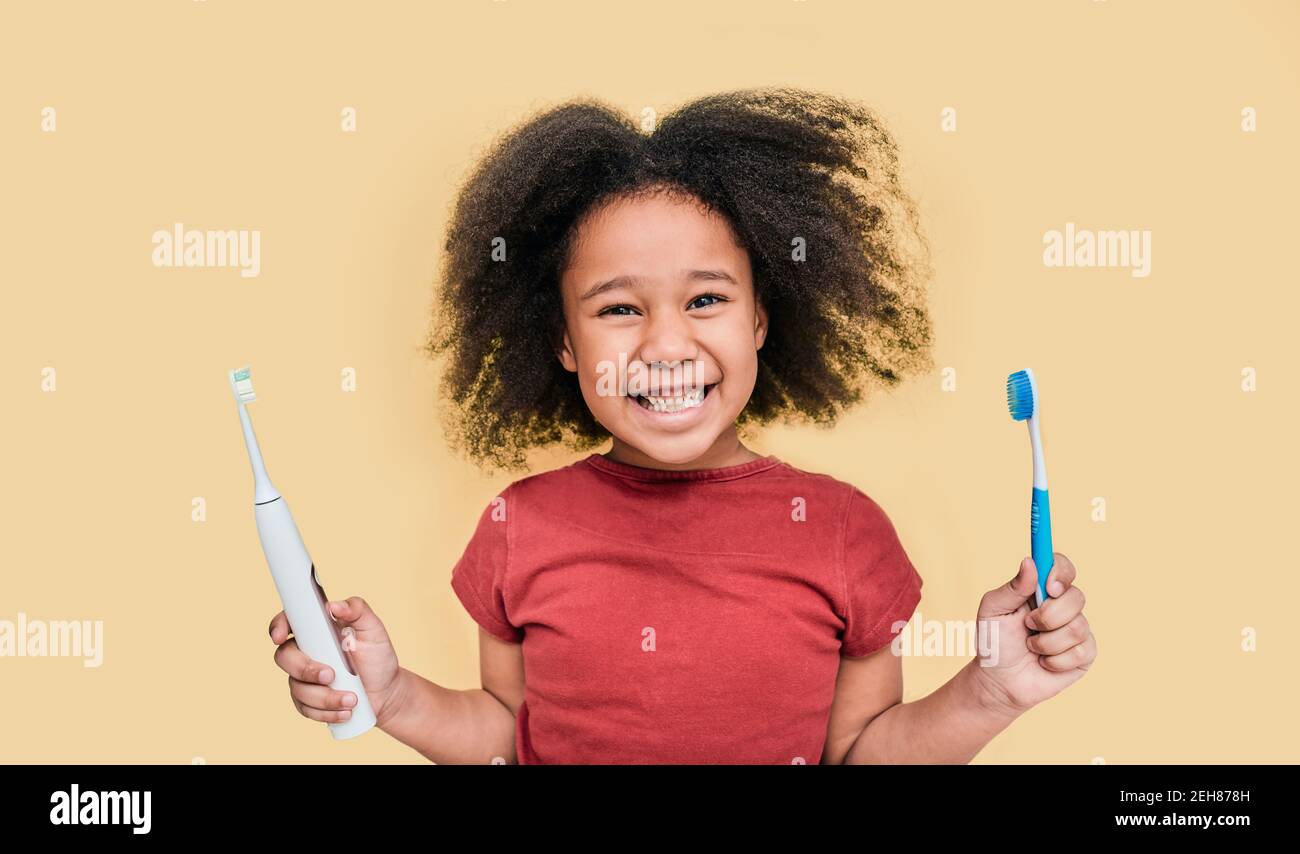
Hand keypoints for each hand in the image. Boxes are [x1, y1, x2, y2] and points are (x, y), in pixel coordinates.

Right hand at [269, 597, 405, 727]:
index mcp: (316, 630)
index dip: (278, 627)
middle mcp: (305, 652)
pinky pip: (305, 709)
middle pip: (284, 657)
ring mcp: (304, 678)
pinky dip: (326, 712)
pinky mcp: (308, 701)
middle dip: (306, 669)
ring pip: (297, 688)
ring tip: (353, 699)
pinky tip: (346, 712)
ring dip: (325, 697)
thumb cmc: (378, 655)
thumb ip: (357, 610)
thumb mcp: (373, 629)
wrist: (387, 690)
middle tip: (332, 675)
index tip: (281, 636)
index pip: (288, 622)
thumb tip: (333, 606)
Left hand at [971, 553, 1096, 715]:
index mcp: (1041, 589)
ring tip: (1031, 647)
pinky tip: (1044, 662)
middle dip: (1047, 616)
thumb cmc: (994, 642)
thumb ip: (1012, 587)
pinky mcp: (1085, 654)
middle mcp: (1063, 605)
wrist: (999, 680)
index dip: (1061, 573)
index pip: (1063, 567)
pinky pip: (1081, 652)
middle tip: (1028, 625)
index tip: (1048, 586)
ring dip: (1046, 642)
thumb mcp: (993, 611)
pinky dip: (1055, 660)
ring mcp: (1077, 629)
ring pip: (1077, 627)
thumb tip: (1030, 561)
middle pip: (1076, 597)